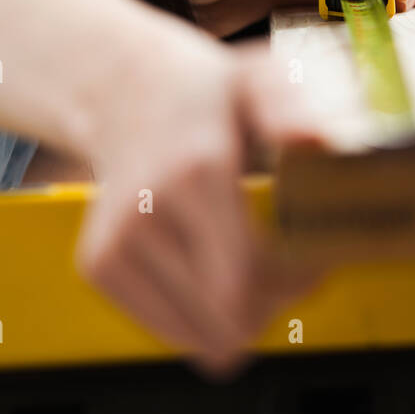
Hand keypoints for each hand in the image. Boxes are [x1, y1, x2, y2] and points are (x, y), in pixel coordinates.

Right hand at [76, 13, 328, 378]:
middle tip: (289, 262)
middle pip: (232, 317)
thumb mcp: (257, 78)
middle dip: (275, 302)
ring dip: (239, 314)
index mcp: (194, 172)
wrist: (122, 89)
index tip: (316, 258)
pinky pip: (171, 331)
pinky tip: (210, 267)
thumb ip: (287, 105)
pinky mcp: (98, 266)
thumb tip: (313, 137)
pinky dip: (200, 314)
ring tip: (252, 263)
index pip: (251, 277)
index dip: (296, 285)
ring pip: (202, 336)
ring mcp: (114, 244)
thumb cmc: (207, 92)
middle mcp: (146, 213)